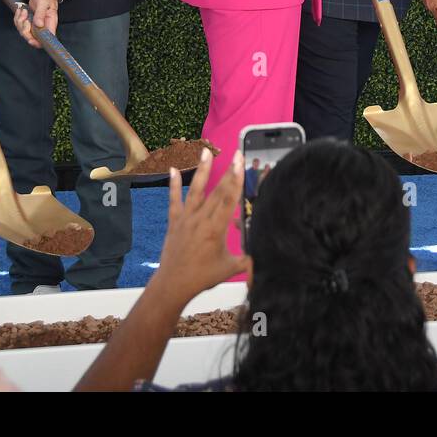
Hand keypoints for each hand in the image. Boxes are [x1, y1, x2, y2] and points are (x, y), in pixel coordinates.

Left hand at [14, 0, 59, 47]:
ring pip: (24, 31)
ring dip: (20, 22)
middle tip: (25, 19)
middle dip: (24, 29)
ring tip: (23, 11)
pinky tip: (21, 11)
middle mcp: (43, 26)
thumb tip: (39, 25)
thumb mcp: (44, 2)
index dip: (37, 42)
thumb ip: (41, 14)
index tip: (31, 40)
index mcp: (50, 23)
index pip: (46, 39)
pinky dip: (18, 18)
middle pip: (32, 37)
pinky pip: (20, 25)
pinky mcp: (30, 21)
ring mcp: (35, 24)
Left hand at [149, 149, 249, 307]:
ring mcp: (186, 218)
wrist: (173, 284)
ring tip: (205, 152)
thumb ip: (248, 261)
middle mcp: (201, 219)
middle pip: (217, 191)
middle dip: (228, 171)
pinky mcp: (175, 222)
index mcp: (216, 228)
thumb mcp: (230, 269)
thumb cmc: (202, 277)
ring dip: (202, 170)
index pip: (228, 199)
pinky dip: (173, 185)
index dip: (236, 180)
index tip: (241, 164)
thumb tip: (264, 256)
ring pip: (196, 190)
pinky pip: (174, 201)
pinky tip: (172, 169)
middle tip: (236, 154)